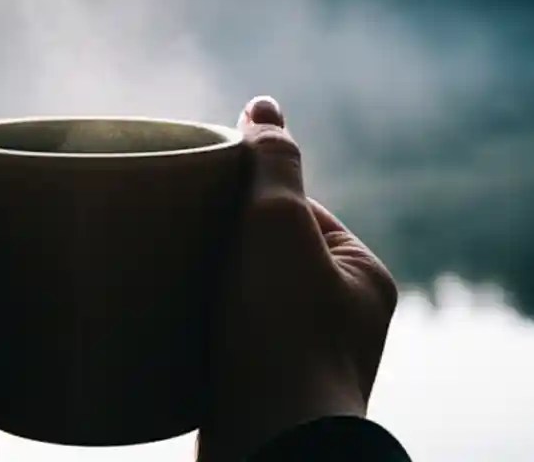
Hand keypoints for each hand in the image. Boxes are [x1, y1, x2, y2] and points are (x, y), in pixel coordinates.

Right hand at [198, 97, 397, 461]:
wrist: (266, 445)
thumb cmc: (281, 336)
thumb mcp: (279, 226)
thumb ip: (273, 162)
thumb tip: (263, 105)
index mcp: (362, 278)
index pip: (299, 211)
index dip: (249, 198)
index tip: (206, 199)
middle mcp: (342, 321)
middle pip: (267, 256)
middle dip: (223, 244)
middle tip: (180, 235)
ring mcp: (301, 361)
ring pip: (243, 301)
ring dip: (207, 289)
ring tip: (171, 280)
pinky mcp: (260, 394)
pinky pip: (226, 344)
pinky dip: (198, 331)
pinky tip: (172, 326)